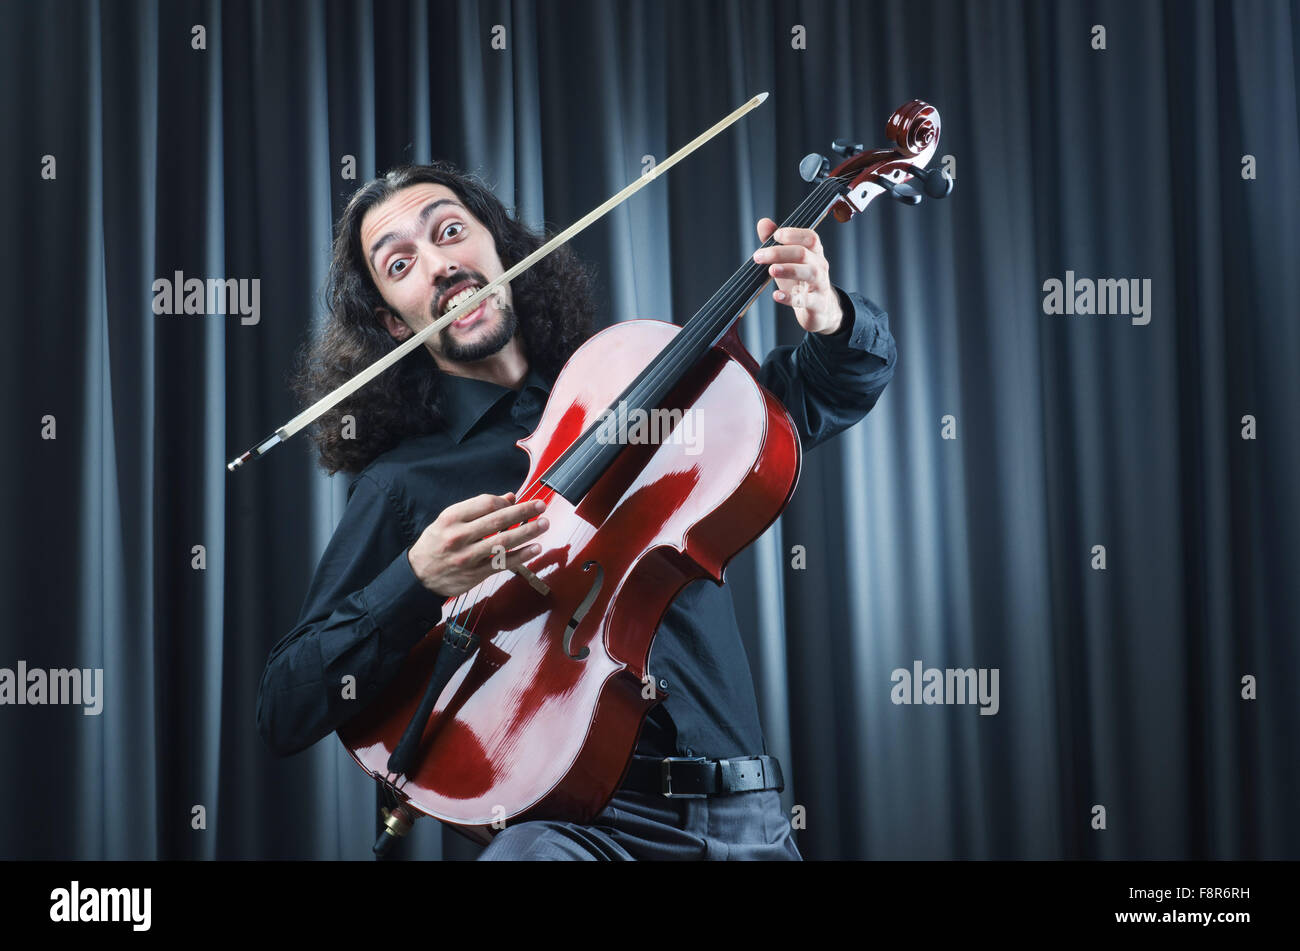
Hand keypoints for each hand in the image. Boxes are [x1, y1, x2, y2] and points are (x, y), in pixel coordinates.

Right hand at [408, 492, 547, 596]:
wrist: (418, 575)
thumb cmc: (436, 543)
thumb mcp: (449, 520)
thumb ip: (478, 509)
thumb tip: (509, 498)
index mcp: (451, 518)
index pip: (485, 504)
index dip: (505, 501)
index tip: (518, 501)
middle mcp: (459, 536)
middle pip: (498, 521)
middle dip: (523, 512)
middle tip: (541, 506)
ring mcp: (468, 557)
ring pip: (503, 542)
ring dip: (527, 532)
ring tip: (544, 524)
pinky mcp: (475, 574)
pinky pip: (502, 563)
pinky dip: (521, 556)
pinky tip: (535, 548)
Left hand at [752, 218, 843, 334]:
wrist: (820, 310)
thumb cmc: (800, 282)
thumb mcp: (789, 262)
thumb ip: (777, 243)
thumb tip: (763, 223)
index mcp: (814, 253)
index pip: (810, 237)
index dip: (793, 234)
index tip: (775, 236)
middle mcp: (820, 266)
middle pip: (804, 253)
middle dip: (779, 252)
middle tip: (758, 256)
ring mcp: (820, 285)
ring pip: (809, 273)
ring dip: (788, 269)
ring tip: (771, 270)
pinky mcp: (817, 304)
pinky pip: (806, 300)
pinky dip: (790, 298)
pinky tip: (777, 295)